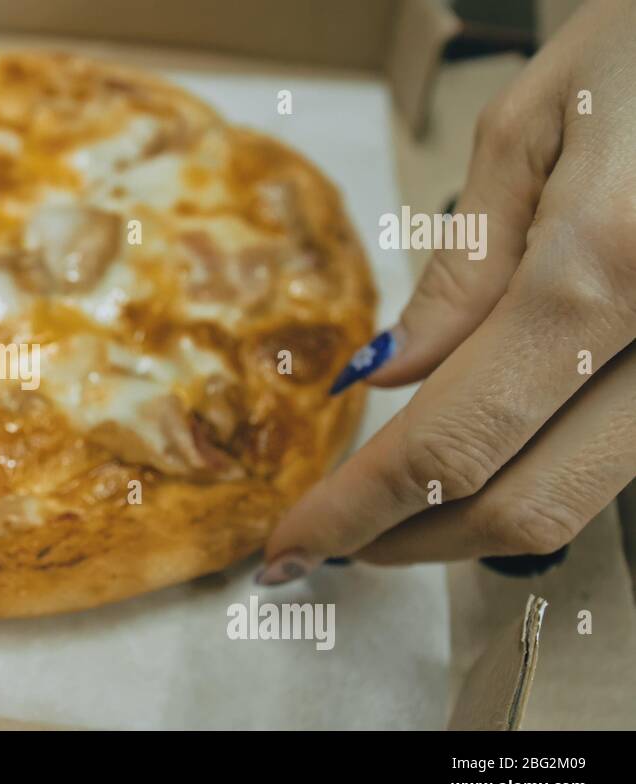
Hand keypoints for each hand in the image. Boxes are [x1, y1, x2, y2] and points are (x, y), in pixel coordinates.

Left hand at [259, 0, 635, 581]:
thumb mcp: (534, 126)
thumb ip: (465, 272)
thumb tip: (389, 376)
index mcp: (611, 265)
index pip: (449, 441)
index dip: (356, 510)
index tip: (292, 544)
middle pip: (523, 508)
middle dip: (408, 540)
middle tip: (332, 542)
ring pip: (582, 502)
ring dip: (469, 521)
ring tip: (391, 505)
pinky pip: (622, 457)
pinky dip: (538, 473)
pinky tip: (485, 453)